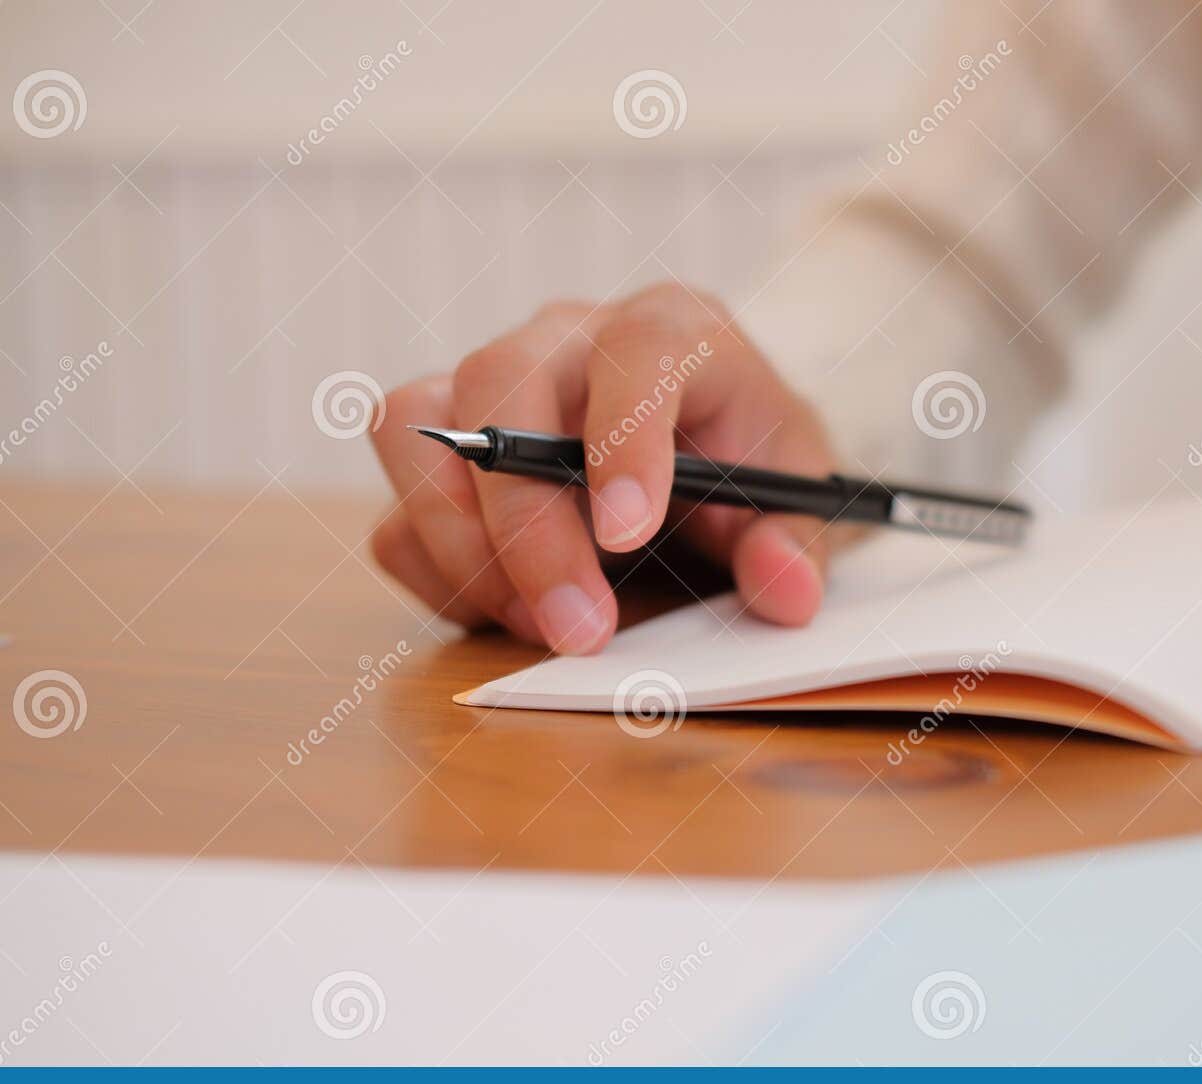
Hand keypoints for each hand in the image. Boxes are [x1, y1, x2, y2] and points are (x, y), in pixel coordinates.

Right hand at [368, 283, 839, 652]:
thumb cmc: (745, 452)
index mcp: (672, 328)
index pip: (637, 347)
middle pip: (499, 383)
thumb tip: (784, 593)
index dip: (624, 437)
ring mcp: (491, 389)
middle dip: (527, 522)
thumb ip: (794, 542)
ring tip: (541, 624)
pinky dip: (438, 573)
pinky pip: (396, 509)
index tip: (629, 533)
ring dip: (462, 543)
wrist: (701, 448)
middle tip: (580, 627)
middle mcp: (568, 338)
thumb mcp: (795, 491)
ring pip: (412, 427)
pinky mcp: (442, 455)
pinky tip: (510, 613)